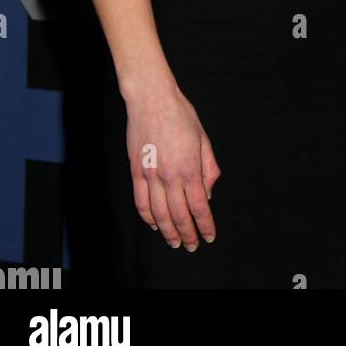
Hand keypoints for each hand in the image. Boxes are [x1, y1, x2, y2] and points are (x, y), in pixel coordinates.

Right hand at [124, 82, 219, 249]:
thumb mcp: (203, 138)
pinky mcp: (136, 172)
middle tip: (192, 245)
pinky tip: (154, 225)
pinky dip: (148, 217)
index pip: (199, 207)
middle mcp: (170, 176)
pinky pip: (141, 202)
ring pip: (159, 214)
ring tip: (175, 242)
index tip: (209, 236)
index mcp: (190, 168)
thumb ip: (208, 168)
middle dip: (188, 234)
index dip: (205, 225)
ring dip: (168, 232)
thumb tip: (207, 193)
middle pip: (180, 215)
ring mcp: (150, 175)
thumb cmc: (180, 114)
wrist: (152, 99)